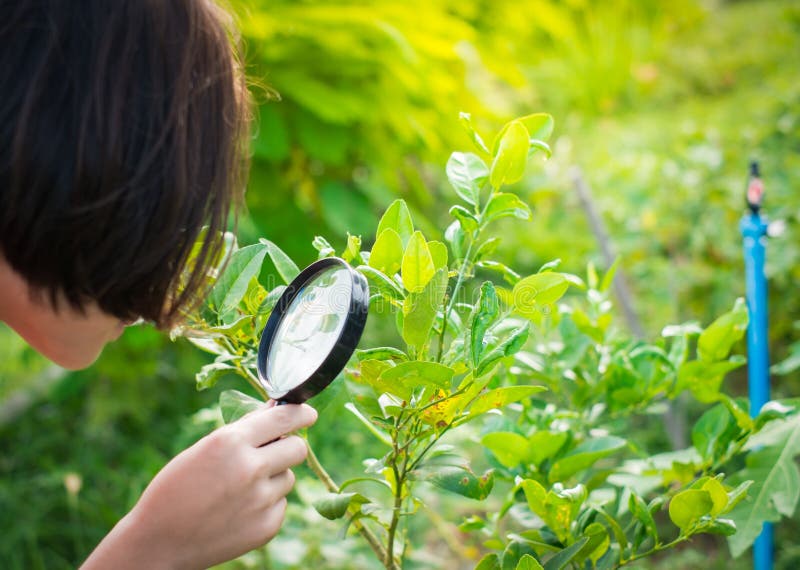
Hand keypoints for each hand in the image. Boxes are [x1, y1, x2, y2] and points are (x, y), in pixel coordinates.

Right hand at [82, 402, 317, 569]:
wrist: (158, 542)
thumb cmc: (177, 488)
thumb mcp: (204, 449)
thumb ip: (244, 431)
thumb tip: (276, 408)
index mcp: (230, 442)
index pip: (285, 418)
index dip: (302, 413)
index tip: (308, 413)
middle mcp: (250, 468)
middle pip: (297, 448)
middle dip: (289, 446)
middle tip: (273, 452)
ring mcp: (260, 500)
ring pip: (288, 477)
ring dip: (273, 477)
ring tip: (240, 489)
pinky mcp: (267, 526)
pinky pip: (280, 503)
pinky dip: (266, 503)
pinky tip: (239, 510)